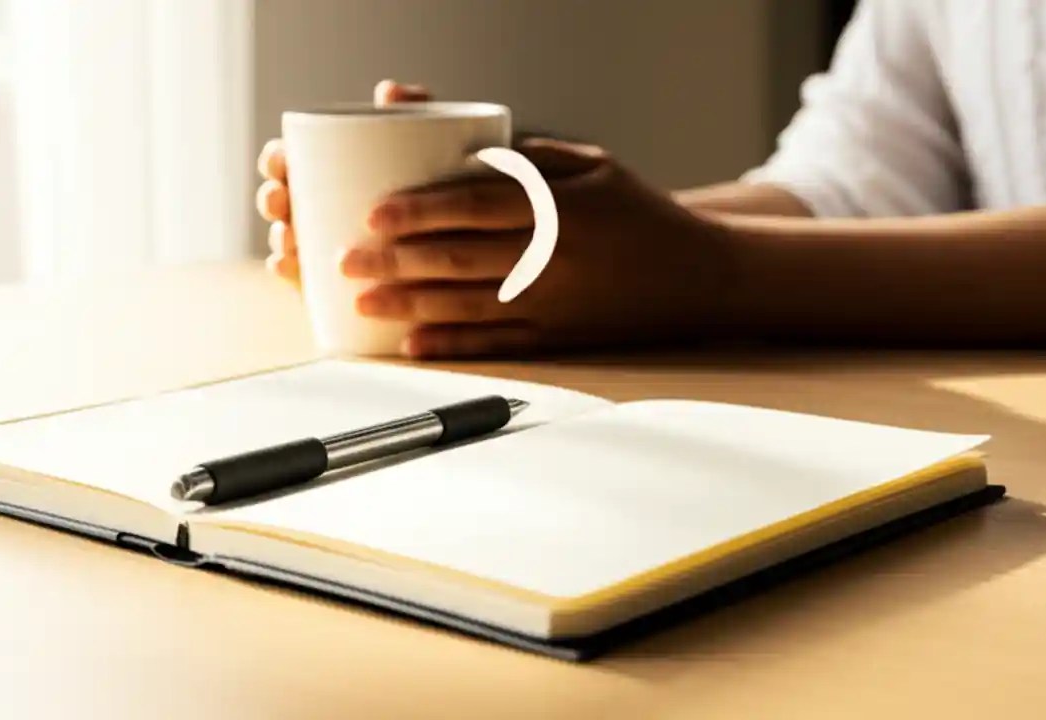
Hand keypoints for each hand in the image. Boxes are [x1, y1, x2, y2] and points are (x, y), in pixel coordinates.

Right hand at [256, 80, 431, 284]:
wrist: (458, 237)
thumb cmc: (432, 179)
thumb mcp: (425, 144)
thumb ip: (410, 112)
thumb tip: (387, 90)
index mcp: (326, 169)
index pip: (287, 160)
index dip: (275, 160)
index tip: (282, 161)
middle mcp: (316, 206)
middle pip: (280, 200)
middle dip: (271, 199)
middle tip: (283, 200)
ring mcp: (321, 243)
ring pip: (286, 239)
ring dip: (278, 236)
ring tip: (289, 238)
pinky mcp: (331, 277)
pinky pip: (301, 277)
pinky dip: (287, 269)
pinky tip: (287, 266)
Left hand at [347, 139, 729, 357]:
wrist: (700, 276)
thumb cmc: (636, 211)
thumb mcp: (588, 164)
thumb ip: (515, 148)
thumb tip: (432, 120)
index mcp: (561, 206)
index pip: (478, 206)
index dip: (421, 210)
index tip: (374, 212)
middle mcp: (556, 257)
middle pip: (461, 259)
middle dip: (396, 261)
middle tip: (345, 260)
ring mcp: (557, 304)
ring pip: (470, 306)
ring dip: (410, 305)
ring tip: (362, 301)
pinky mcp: (561, 340)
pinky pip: (499, 345)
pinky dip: (454, 346)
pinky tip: (413, 345)